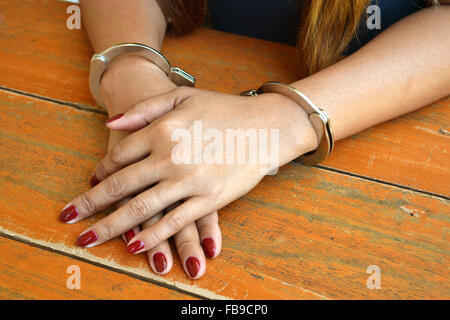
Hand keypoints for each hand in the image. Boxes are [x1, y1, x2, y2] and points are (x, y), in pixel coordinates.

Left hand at [63, 87, 316, 272]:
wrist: (265, 125)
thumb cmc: (223, 109)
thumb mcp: (182, 96)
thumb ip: (144, 109)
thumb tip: (109, 124)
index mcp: (162, 130)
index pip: (119, 156)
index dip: (100, 172)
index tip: (91, 182)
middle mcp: (170, 157)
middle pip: (121, 185)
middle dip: (90, 205)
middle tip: (68, 219)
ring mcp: (189, 181)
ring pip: (142, 208)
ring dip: (111, 226)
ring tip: (89, 239)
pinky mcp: (210, 199)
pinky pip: (175, 221)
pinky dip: (153, 235)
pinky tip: (134, 245)